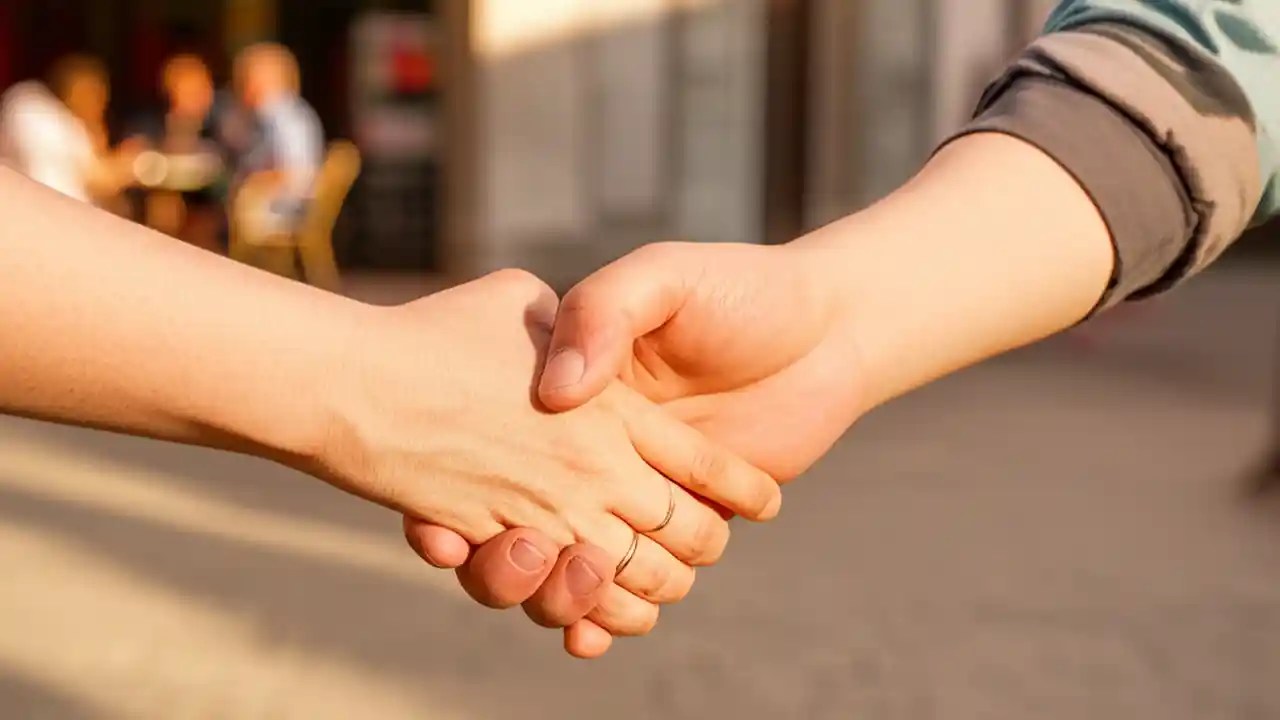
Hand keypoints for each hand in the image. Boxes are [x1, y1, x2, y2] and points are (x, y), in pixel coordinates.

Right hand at [407, 242, 867, 654]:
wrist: (826, 328)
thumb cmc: (737, 292)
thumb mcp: (657, 280)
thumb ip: (602, 314)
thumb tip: (561, 393)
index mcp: (576, 403)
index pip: (490, 455)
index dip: (452, 499)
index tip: (441, 528)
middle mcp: (590, 457)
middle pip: (522, 534)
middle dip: (510, 565)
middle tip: (522, 552)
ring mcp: (631, 498)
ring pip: (570, 574)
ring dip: (557, 595)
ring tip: (578, 578)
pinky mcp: (680, 532)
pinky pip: (625, 591)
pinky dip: (600, 623)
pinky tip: (592, 636)